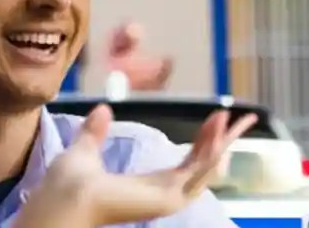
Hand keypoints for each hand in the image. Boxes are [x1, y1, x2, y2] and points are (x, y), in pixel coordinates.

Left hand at [18, 105, 256, 226]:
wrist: (64, 196)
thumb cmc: (67, 184)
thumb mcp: (85, 150)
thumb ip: (95, 133)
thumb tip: (103, 109)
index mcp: (146, 185)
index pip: (186, 163)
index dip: (203, 142)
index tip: (216, 119)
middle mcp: (162, 194)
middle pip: (204, 166)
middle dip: (223, 141)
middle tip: (243, 118)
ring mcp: (166, 199)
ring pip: (206, 169)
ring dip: (221, 143)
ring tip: (235, 119)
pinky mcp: (166, 199)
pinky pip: (196, 175)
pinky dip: (210, 154)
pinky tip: (220, 135)